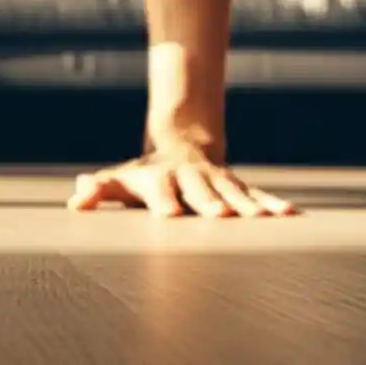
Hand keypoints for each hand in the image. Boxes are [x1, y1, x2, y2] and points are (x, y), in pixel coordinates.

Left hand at [66, 144, 296, 218]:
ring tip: (262, 219)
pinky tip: (290, 215)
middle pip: (200, 189)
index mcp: (160, 177)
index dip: (163, 199)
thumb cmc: (143, 175)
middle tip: (220, 217)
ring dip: (247, 205)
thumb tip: (75, 201)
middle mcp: (190, 176)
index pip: (160, 188)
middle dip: (209, 202)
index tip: (168, 215)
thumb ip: (98, 190)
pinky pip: (256, 195)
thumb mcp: (119, 181)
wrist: (181, 146)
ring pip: (232, 192)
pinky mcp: (236, 187)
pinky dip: (272, 204)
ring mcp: (216, 180)